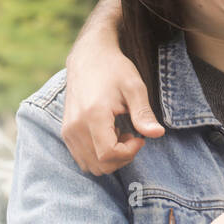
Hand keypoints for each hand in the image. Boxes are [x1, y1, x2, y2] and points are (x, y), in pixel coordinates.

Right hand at [61, 31, 163, 174]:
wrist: (88, 57)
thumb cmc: (114, 70)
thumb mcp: (135, 87)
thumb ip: (144, 114)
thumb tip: (158, 134)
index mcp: (93, 115)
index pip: (108, 154)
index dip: (128, 153)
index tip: (139, 138)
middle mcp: (75, 126)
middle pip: (100, 165)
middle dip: (122, 158)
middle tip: (133, 137)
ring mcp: (67, 131)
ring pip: (90, 165)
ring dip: (110, 158)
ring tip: (120, 135)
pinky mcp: (66, 132)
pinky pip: (82, 158)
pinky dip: (98, 155)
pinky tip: (109, 135)